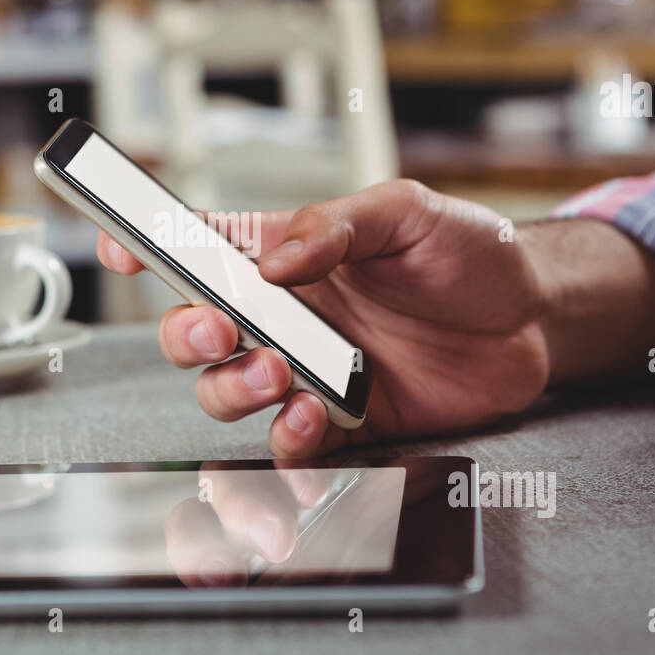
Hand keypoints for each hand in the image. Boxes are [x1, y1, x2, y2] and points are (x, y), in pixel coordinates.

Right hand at [96, 179, 551, 456]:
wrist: (535, 319)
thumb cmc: (470, 252)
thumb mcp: (407, 212)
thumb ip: (336, 225)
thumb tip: (275, 262)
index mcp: (286, 256)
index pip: (198, 246)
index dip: (146, 244)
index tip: (118, 247)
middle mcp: (285, 315)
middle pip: (194, 331)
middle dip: (185, 335)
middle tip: (218, 330)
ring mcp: (308, 371)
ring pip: (226, 392)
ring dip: (234, 388)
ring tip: (282, 374)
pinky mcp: (341, 422)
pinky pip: (287, 443)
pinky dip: (286, 439)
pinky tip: (313, 417)